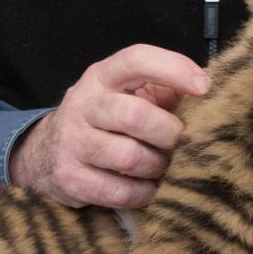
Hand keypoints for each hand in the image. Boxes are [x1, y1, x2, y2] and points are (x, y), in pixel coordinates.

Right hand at [9, 44, 209, 207]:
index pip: (136, 60)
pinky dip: (142, 193)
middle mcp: (83, 105)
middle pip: (136, 116)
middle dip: (169, 134)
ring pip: (128, 158)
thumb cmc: (105, 121)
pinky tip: (146, 187)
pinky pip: (118, 191)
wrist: (43, 152)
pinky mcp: (69, 178)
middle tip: (178, 143)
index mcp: (102, 77)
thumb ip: (163, 90)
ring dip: (156, 166)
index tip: (204, 86)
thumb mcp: (126, 95)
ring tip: (160, 166)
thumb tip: (209, 92)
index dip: (173, 69)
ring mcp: (72, 142)